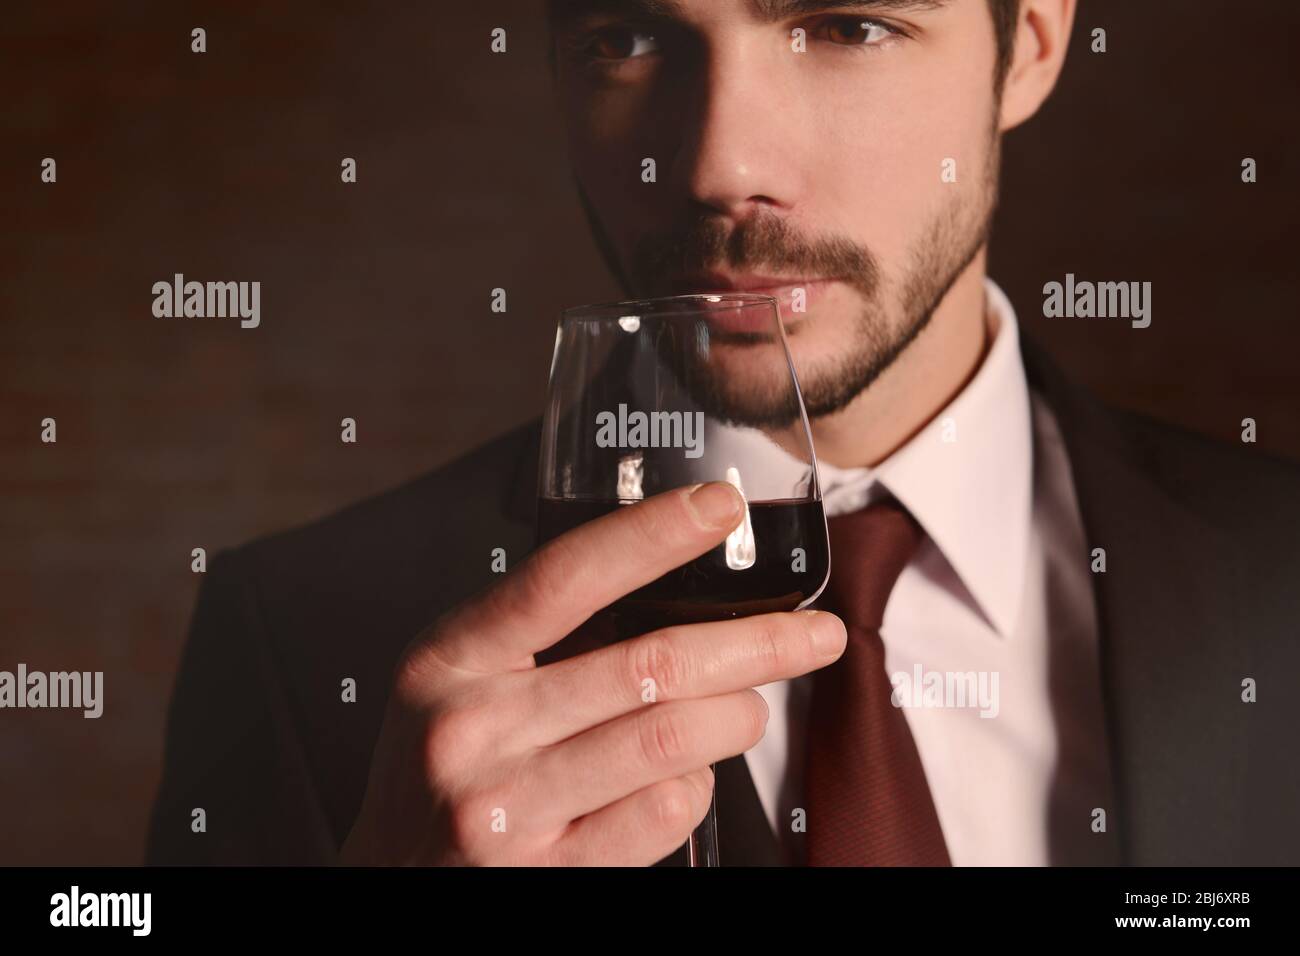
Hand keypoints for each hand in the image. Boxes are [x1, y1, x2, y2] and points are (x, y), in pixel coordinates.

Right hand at [338, 481, 845, 865]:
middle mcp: (473, 730)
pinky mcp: (545, 871)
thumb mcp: (456, 677)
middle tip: (812, 636)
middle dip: (756, 645)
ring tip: (746, 709)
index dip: (651, 535)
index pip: (565, 577)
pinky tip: (685, 776)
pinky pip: (663, 815)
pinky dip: (696, 787)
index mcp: (451, 659)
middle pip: (649, 666)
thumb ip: (535, 635)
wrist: (388, 876)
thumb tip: (667, 583)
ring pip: (671, 742)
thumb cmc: (438, 762)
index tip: (719, 507)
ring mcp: (507, 808)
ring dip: (736, 719)